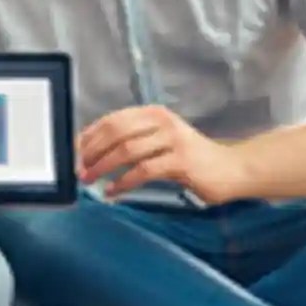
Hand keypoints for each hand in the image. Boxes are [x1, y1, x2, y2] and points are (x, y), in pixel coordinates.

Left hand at [77, 104, 249, 204]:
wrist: (231, 169)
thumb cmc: (191, 157)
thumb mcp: (161, 141)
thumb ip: (133, 140)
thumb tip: (92, 149)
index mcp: (154, 113)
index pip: (113, 119)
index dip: (90, 135)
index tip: (73, 151)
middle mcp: (162, 122)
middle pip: (116, 132)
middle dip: (92, 151)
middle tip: (78, 167)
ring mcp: (173, 140)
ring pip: (127, 150)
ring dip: (102, 166)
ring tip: (89, 179)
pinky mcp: (181, 162)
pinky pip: (143, 171)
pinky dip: (123, 182)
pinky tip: (113, 192)